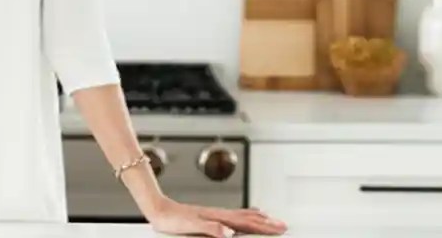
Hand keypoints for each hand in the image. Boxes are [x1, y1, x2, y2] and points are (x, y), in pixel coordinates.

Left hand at [147, 197, 286, 236]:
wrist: (158, 210)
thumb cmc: (172, 220)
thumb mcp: (191, 225)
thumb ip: (211, 228)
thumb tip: (230, 232)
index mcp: (219, 218)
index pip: (247, 223)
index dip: (264, 227)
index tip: (280, 228)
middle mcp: (219, 214)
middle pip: (249, 218)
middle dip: (266, 222)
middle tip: (283, 225)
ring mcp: (215, 214)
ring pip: (242, 216)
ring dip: (258, 218)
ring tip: (270, 219)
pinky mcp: (209, 216)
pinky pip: (232, 216)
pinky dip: (243, 216)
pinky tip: (242, 219)